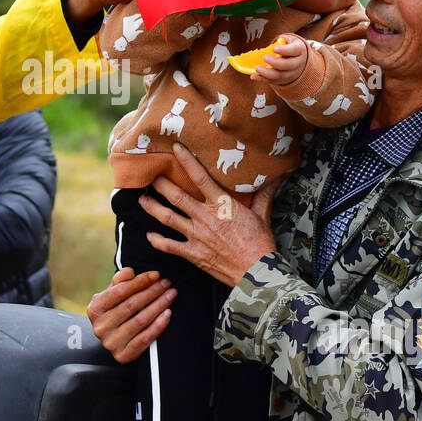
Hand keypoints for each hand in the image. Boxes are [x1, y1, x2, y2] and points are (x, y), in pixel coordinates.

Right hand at [87, 267, 176, 363]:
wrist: (114, 339)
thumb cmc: (116, 310)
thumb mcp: (113, 294)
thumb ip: (120, 281)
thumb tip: (130, 272)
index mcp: (95, 308)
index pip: (120, 291)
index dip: (140, 281)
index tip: (156, 274)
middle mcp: (100, 326)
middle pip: (132, 305)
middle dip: (152, 292)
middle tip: (167, 283)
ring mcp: (110, 343)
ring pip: (140, 320)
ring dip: (159, 305)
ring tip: (171, 295)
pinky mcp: (123, 355)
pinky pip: (145, 338)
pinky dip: (159, 325)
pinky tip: (168, 313)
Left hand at [141, 143, 280, 287]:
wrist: (256, 271)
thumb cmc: (260, 242)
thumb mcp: (262, 214)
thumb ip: (264, 193)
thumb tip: (279, 175)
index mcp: (221, 204)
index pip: (200, 177)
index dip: (186, 161)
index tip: (175, 148)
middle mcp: (205, 217)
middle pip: (176, 196)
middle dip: (161, 184)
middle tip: (150, 176)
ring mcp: (196, 235)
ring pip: (168, 218)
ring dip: (152, 208)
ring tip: (142, 200)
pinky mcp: (193, 253)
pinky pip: (169, 246)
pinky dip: (157, 240)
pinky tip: (149, 235)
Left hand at [252, 34, 308, 85]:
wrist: (299, 60)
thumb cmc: (291, 48)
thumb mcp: (291, 41)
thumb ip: (284, 40)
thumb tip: (278, 41)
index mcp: (299, 51)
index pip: (294, 50)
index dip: (285, 50)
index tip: (274, 48)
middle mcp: (297, 63)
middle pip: (288, 65)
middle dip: (275, 63)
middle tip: (265, 58)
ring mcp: (291, 74)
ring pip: (280, 76)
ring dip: (267, 73)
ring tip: (257, 68)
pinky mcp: (283, 80)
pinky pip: (273, 81)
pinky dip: (262, 80)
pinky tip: (254, 76)